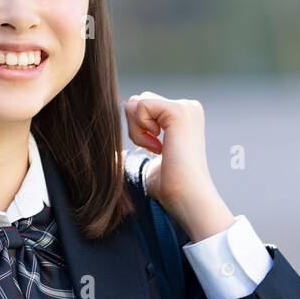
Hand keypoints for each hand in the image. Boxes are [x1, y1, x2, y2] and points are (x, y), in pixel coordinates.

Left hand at [123, 92, 234, 241]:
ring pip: (136, 102)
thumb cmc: (171, 185)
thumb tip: (112, 154)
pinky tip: (159, 147)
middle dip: (136, 128)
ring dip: (137, 131)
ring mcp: (185, 107)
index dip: (139, 131)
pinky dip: (140, 131)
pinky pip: (140, 106)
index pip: (143, 107)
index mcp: (183, 115)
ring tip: (158, 149)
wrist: (187, 197)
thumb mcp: (150, 158)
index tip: (158, 151)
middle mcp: (187, 107)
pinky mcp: (178, 111)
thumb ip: (138, 143)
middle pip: (137, 101)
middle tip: (155, 150)